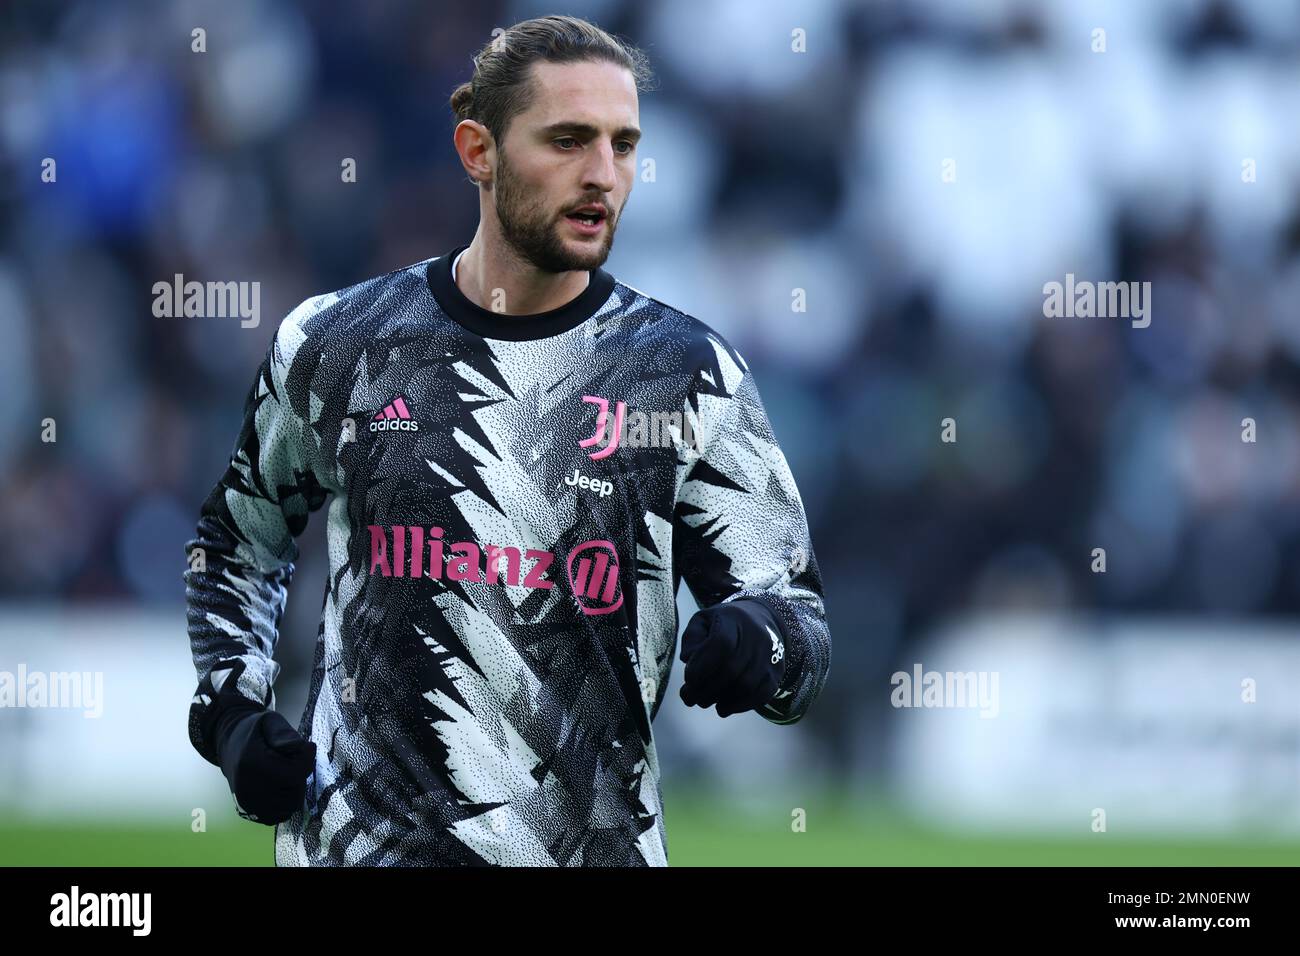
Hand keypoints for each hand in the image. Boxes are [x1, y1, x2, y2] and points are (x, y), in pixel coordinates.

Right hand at [213, 697, 315, 824]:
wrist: (232, 745)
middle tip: (292, 760)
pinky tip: (280, 786)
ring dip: (294, 790)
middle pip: (295, 793)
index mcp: (252, 764)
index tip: (305, 747)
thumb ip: (283, 733)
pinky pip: (280, 816)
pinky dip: (285, 803)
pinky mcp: (249, 813)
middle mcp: (247, 788)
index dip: (307, 760)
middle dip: (300, 775)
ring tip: (285, 772)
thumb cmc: (256, 732)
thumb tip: (298, 746)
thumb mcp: (270, 721)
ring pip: (290, 807)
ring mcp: (247, 804)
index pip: (295, 774)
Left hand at [679, 598, 786, 717]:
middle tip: (690, 698)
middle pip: (731, 669)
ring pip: (746, 686)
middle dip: (705, 689)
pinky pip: (761, 695)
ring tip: (704, 702)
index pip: (720, 643)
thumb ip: (691, 639)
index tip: (688, 680)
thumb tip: (689, 660)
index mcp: (733, 620)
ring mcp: (770, 655)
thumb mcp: (702, 621)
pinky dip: (740, 706)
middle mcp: (756, 636)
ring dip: (721, 700)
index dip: (702, 666)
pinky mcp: (777, 672)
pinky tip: (724, 707)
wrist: (761, 620)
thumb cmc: (724, 624)